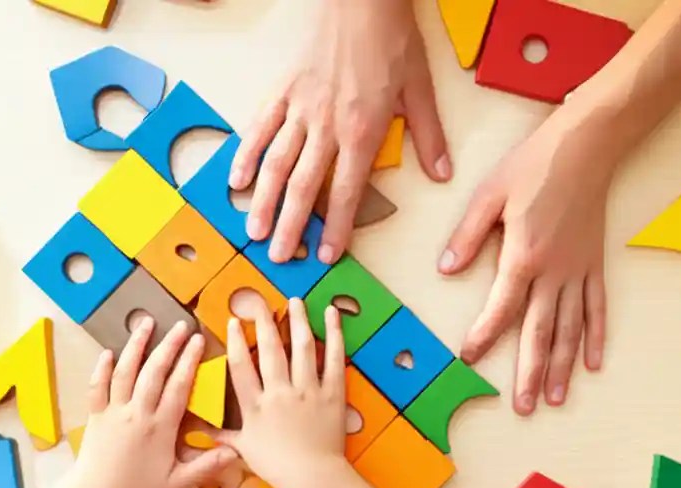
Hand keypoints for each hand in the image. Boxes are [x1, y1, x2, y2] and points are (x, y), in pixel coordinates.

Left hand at [69, 318, 238, 487]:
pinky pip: (97, 386)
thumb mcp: (177, 484)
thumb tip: (236, 453)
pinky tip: (108, 351)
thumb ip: (206, 466)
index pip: (178, 387)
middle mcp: (137, 413)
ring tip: (146, 324)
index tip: (199, 341)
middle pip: (154, 372)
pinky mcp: (95, 414)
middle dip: (169, 345)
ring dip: (136, 346)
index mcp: (161, 427)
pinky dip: (102, 368)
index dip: (190, 361)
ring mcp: (114, 411)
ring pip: (125, 372)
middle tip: (181, 325)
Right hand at [215, 299, 350, 487]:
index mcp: (256, 405)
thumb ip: (222, 435)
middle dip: (264, 322)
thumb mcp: (244, 450)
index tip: (232, 321)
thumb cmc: (277, 467)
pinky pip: (333, 358)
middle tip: (261, 302)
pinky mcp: (332, 392)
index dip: (235, 341)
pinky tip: (330, 315)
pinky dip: (334, 334)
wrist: (314, 477)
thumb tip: (198, 430)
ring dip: (297, 320)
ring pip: (302, 347)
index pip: (241, 366)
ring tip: (294, 301)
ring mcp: (308, 390)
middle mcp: (280, 392)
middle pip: (270, 349)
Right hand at [229, 0, 449, 264]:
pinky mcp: (281, 89)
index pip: (348, 190)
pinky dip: (246, 155)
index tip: (326, 254)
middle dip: (292, 226)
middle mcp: (327, 125)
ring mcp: (299, 107)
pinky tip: (237, 181)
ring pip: (276, 163)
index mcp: (363, 129)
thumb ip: (428, 135)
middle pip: (305, 186)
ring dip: (265, 201)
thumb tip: (442, 174)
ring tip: (254, 231)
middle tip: (280, 258)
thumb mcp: (419, 86)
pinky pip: (259, 128)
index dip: (337, 226)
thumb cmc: (390, 37)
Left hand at [439, 109, 614, 414]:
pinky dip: (595, 337)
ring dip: (562, 367)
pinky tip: (592, 364)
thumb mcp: (489, 194)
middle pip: (540, 332)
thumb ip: (467, 236)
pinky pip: (597, 308)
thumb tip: (446, 270)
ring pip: (570, 329)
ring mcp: (579, 270)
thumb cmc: (534, 166)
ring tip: (555, 398)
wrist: (588, 146)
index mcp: (524, 256)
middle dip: (531, 372)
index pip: (501, 308)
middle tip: (524, 407)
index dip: (484, 336)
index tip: (469, 358)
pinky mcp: (595, 263)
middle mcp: (554, 271)